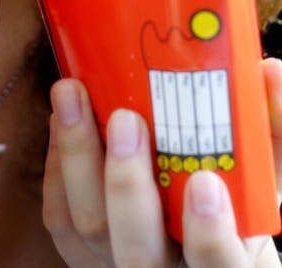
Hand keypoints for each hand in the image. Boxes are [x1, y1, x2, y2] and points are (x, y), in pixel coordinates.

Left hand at [43, 59, 281, 267]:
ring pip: (87, 228)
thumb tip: (270, 70)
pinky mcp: (82, 255)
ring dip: (76, 158)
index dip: (210, 235)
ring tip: (71, 95)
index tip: (204, 181)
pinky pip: (60, 219)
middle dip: (126, 184)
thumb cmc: (234, 213)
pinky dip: (58, 166)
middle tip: (126, 120)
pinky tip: (60, 120)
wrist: (196, 257)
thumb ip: (269, 133)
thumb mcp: (263, 184)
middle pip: (136, 252)